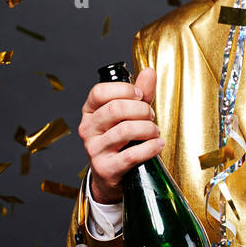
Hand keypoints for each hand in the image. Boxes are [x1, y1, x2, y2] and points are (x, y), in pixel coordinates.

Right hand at [78, 67, 161, 203]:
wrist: (111, 174)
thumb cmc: (122, 140)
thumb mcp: (129, 114)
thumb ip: (140, 93)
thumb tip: (149, 71)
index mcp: (90, 111)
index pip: (99, 92)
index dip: (124, 90)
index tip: (141, 95)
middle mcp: (87, 129)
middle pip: (115, 109)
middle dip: (141, 110)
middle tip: (151, 116)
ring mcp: (94, 149)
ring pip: (125, 131)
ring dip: (148, 129)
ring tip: (154, 132)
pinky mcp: (105, 168)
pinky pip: (131, 155)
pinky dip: (150, 148)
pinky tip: (158, 144)